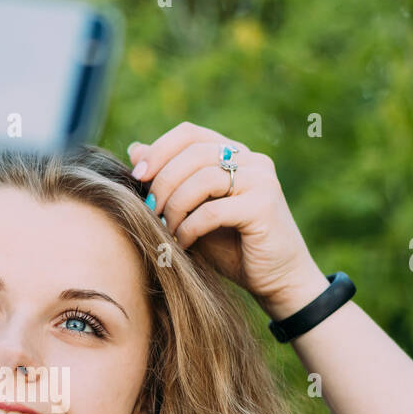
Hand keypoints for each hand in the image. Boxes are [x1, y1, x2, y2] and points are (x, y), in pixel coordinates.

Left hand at [127, 121, 327, 316]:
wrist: (277, 280)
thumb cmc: (233, 247)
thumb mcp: (192, 211)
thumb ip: (169, 181)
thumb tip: (135, 149)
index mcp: (234, 154)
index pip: (189, 133)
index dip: (158, 150)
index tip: (137, 176)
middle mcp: (251, 160)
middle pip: (193, 153)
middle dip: (162, 182)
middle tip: (148, 210)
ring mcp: (261, 180)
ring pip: (202, 179)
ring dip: (174, 206)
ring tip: (166, 229)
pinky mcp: (264, 206)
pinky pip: (212, 210)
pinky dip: (190, 228)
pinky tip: (184, 243)